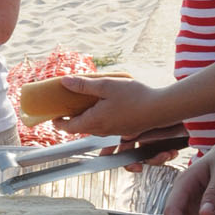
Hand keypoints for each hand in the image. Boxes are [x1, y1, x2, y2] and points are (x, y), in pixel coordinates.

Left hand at [49, 76, 177, 141]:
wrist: (161, 108)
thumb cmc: (136, 97)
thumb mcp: (106, 86)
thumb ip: (84, 85)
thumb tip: (64, 81)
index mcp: (94, 121)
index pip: (68, 128)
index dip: (58, 122)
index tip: (53, 115)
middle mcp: (102, 130)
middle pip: (80, 128)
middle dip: (71, 118)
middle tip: (67, 105)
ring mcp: (113, 132)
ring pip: (93, 128)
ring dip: (85, 118)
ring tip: (84, 103)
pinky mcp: (123, 130)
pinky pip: (105, 127)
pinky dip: (98, 118)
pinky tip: (104, 105)